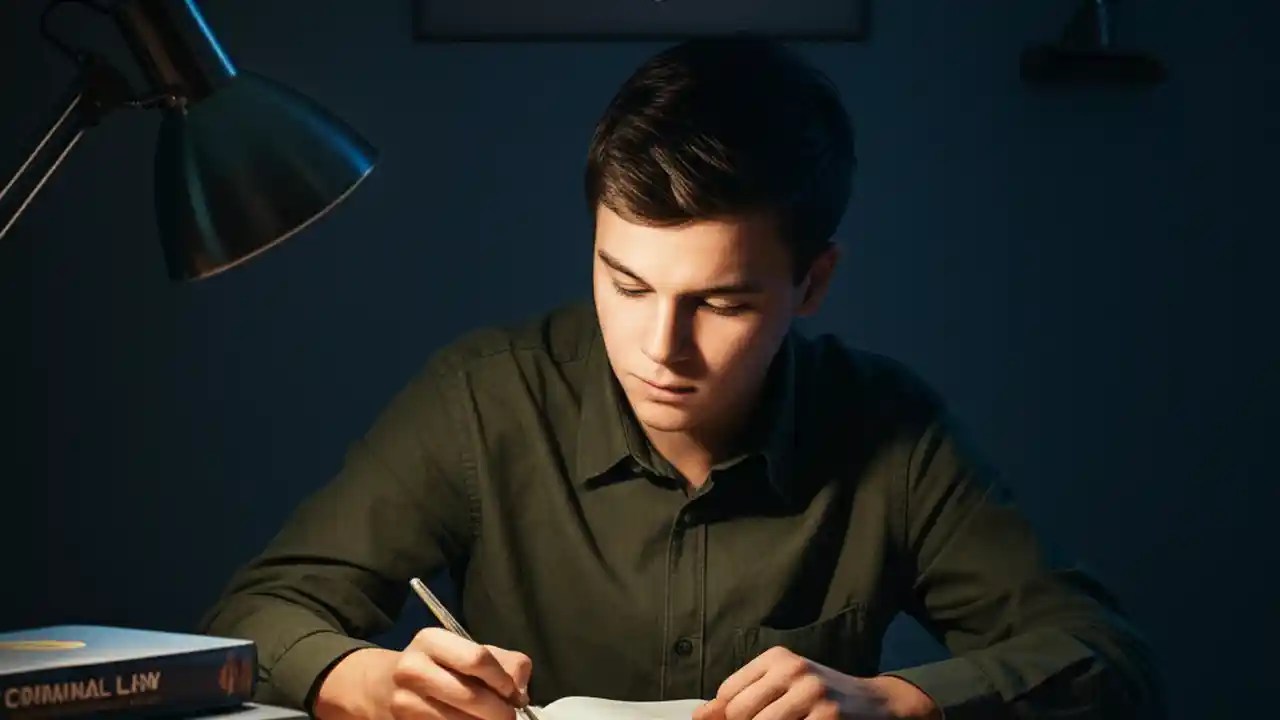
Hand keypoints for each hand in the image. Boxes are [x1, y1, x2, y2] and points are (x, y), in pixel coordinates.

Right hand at [315, 628, 532, 719]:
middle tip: (510, 717)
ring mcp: (403, 703)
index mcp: (430, 640)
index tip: (514, 694)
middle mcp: (412, 669)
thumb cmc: (436, 666)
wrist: (380, 686)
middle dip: (500, 712)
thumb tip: (520, 691)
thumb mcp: (465, 651)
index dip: (503, 681)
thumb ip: (503, 662)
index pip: (477, 659)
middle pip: (470, 695)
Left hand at [692, 646, 939, 719]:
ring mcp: (813, 694)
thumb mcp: (782, 687)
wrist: (876, 704)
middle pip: (740, 713)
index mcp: (778, 659)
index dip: (727, 718)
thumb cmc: (821, 697)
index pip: (728, 694)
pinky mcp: (828, 718)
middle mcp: (794, 670)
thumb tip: (698, 717)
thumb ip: (740, 700)